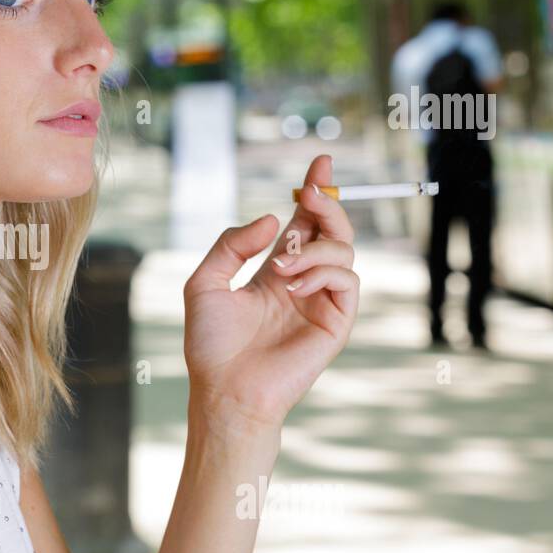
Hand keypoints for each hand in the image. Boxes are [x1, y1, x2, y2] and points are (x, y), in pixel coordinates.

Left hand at [183, 154, 358, 428]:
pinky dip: (323, 272)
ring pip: (343, 251)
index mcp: (274, 271)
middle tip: (309, 191)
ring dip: (314, 247)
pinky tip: (294, 284)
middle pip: (330, 230)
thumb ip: (232, 245)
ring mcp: (321, 302)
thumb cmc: (211, 345)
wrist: (223, 390)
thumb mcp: (205, 283)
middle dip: (325, 204)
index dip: (314, 191)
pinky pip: (347, 281)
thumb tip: (273, 218)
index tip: (320, 162)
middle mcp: (302, 282)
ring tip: (280, 267)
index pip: (302, 223)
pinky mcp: (335, 323)